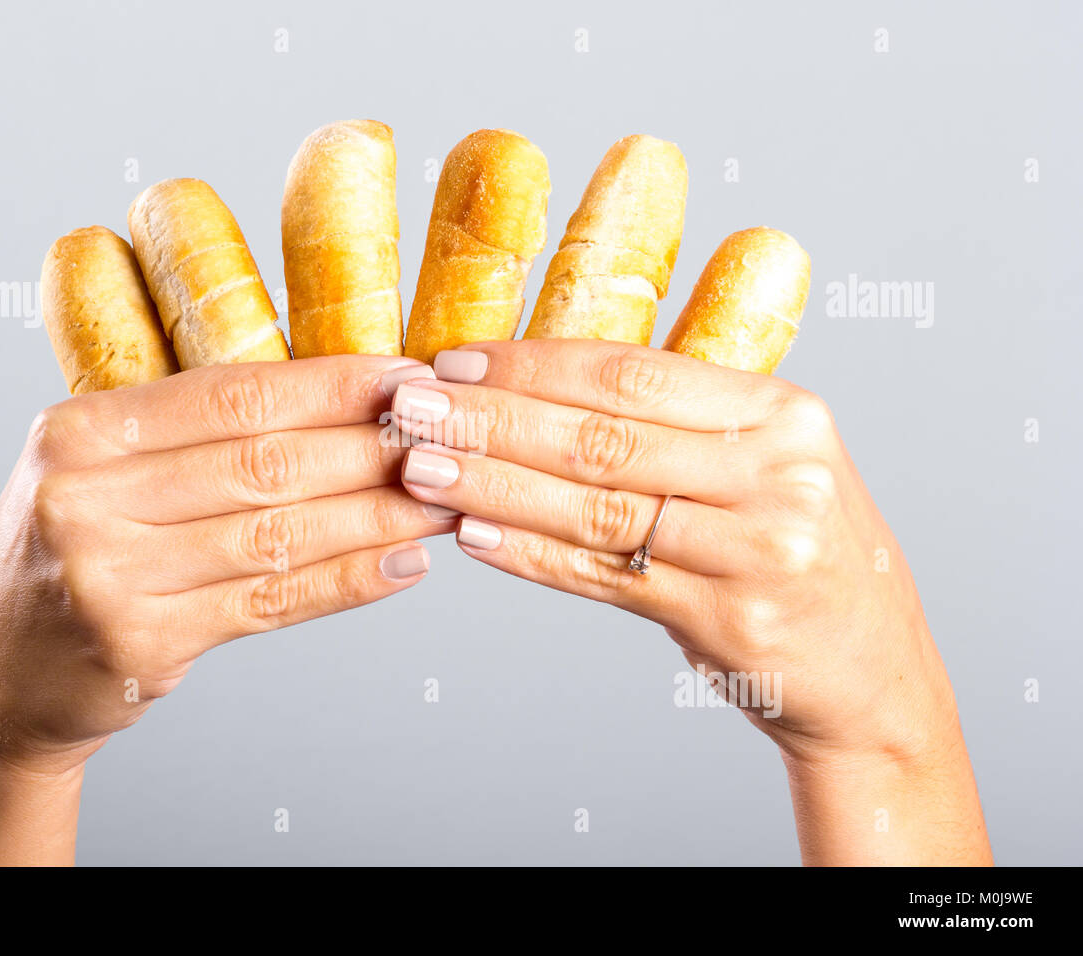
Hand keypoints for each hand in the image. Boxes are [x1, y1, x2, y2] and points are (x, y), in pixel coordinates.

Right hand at [0, 355, 448, 863]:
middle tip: (444, 438)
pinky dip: (345, 581)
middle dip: (370, 448)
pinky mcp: (142, 646)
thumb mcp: (95, 473)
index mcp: (78, 432)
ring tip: (441, 500)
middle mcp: (84, 499)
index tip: (408, 379)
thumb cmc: (66, 555)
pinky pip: (270, 602)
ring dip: (376, 516)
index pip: (231, 395)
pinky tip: (401, 563)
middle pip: (263, 462)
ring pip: (277, 533)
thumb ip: (184, 434)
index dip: (332, 385)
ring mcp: (109, 578)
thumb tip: (331, 397)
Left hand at [391, 339, 992, 864]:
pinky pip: (606, 578)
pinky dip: (535, 555)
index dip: (533, 365)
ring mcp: (757, 550)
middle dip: (494, 420)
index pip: (633, 374)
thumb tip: (538, 389)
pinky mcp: (729, 620)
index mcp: (781, 414)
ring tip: (423, 471)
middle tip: (413, 410)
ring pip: (596, 507)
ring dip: (497, 486)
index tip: (456, 362)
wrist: (872, 678)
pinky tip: (477, 534)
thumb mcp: (767, 468)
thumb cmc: (795, 556)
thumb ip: (680, 426)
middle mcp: (776, 473)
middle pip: (605, 437)